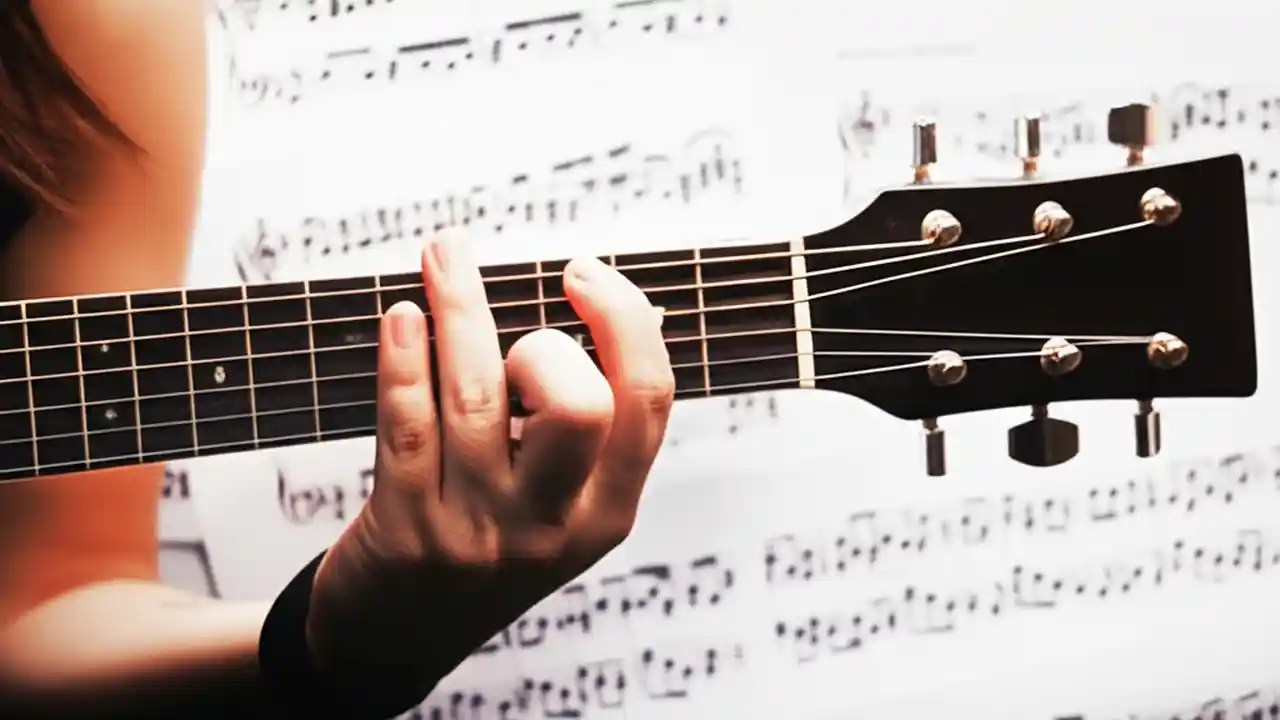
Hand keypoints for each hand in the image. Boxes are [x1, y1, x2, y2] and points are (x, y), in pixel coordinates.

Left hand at [303, 231, 674, 696]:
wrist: (397, 640)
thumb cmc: (484, 546)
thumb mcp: (558, 508)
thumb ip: (583, 430)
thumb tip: (596, 306)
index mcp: (608, 512)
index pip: (647, 401)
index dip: (624, 320)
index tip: (583, 272)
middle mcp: (552, 525)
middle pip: (580, 406)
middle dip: (546, 343)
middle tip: (516, 335)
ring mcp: (478, 531)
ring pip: (476, 397)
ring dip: (459, 306)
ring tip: (444, 255)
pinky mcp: (406, 530)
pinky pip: (407, 423)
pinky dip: (403, 357)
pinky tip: (402, 317)